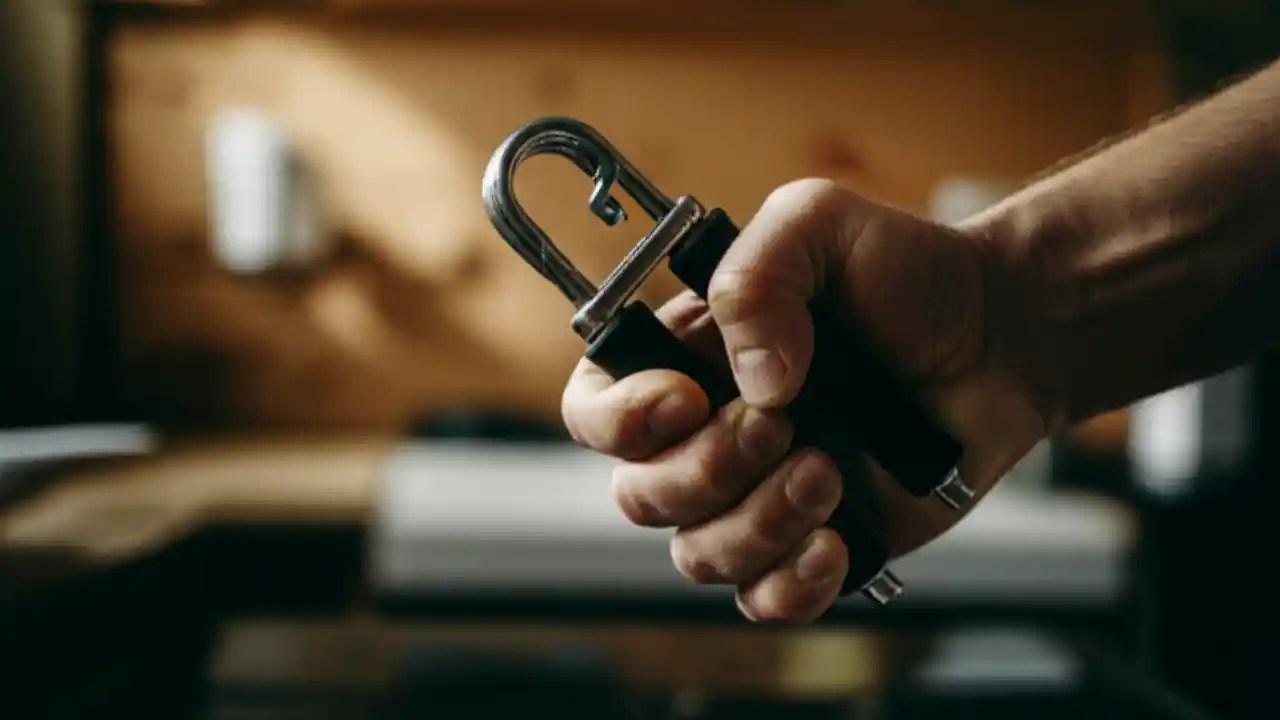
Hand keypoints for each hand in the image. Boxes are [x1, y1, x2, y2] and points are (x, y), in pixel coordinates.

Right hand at [561, 178, 1049, 621]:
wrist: (1001, 337)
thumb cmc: (905, 275)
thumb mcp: (821, 223)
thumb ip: (758, 274)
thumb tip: (752, 381)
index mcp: (685, 359)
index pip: (595, 408)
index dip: (619, 419)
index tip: (689, 398)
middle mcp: (705, 434)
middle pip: (639, 494)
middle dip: (706, 469)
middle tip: (784, 425)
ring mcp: (757, 495)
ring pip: (698, 554)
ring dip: (760, 521)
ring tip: (831, 473)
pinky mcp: (812, 543)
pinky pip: (762, 599)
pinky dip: (790, 585)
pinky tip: (837, 542)